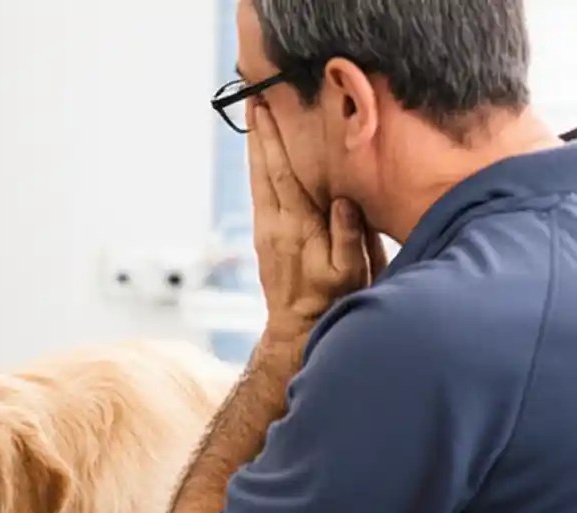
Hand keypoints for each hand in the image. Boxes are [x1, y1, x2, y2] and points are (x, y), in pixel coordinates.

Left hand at [248, 103, 387, 343]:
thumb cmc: (330, 300)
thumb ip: (348, 237)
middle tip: (252, 94)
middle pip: (263, 167)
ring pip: (258, 176)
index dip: (273, 139)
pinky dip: (259, 165)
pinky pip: (261, 190)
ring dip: (256, 144)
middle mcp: (275, 222)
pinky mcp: (266, 233)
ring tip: (253, 112)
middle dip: (259, 131)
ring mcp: (267, 227)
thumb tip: (343, 202)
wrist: (295, 328)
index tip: (266, 108)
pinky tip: (261, 151)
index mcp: (296, 226)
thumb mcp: (350, 273)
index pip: (282, 173)